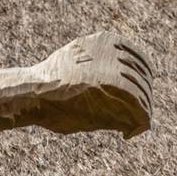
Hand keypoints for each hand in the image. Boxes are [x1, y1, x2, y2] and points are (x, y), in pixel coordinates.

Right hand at [35, 31, 153, 137]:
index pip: (140, 61)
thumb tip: (115, 88)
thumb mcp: (75, 66)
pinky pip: (139, 109)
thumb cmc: (48, 84)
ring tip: (133, 128)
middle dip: (144, 101)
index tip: (143, 97)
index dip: (145, 81)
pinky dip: (139, 123)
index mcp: (105, 42)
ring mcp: (114, 71)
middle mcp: (113, 53)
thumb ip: (97, 70)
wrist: (32, 92)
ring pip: (143, 96)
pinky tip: (129, 133)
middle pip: (144, 79)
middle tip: (138, 119)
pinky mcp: (113, 91)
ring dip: (142, 115)